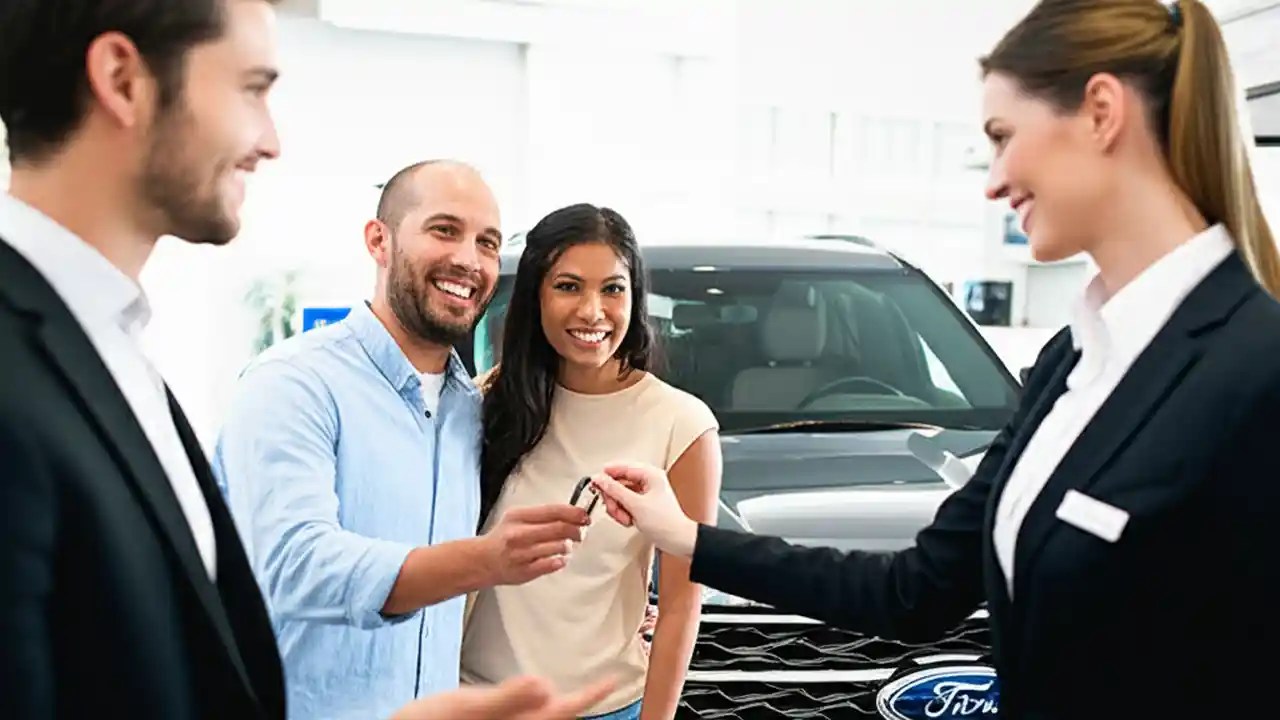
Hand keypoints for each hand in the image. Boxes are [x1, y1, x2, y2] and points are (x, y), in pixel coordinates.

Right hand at [389, 675, 616, 719]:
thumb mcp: (464, 707)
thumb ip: (506, 698)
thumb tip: (546, 685)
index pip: (561, 711)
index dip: (588, 696)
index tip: (611, 680)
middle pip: (551, 717)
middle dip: (572, 705)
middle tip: (594, 688)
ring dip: (550, 709)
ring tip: (564, 696)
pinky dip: (526, 712)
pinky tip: (524, 706)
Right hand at [481, 504, 591, 584]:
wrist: (483, 560)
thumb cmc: (504, 537)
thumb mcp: (518, 518)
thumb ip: (542, 515)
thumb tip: (572, 514)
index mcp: (519, 516)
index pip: (554, 511)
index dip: (574, 513)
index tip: (584, 516)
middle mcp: (520, 534)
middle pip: (560, 528)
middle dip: (576, 530)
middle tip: (580, 533)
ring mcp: (522, 553)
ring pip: (559, 547)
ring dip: (568, 546)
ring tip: (565, 546)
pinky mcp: (525, 571)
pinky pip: (553, 564)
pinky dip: (561, 560)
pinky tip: (558, 558)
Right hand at [591, 462, 697, 557]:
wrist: (678, 540)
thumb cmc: (666, 522)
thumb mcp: (636, 505)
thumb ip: (615, 490)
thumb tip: (600, 479)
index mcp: (650, 474)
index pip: (622, 467)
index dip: (607, 475)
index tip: (595, 483)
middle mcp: (648, 481)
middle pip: (619, 482)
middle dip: (614, 498)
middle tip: (613, 508)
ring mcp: (645, 494)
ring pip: (620, 495)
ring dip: (618, 508)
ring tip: (624, 518)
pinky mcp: (643, 505)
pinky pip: (625, 504)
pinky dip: (623, 513)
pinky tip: (628, 521)